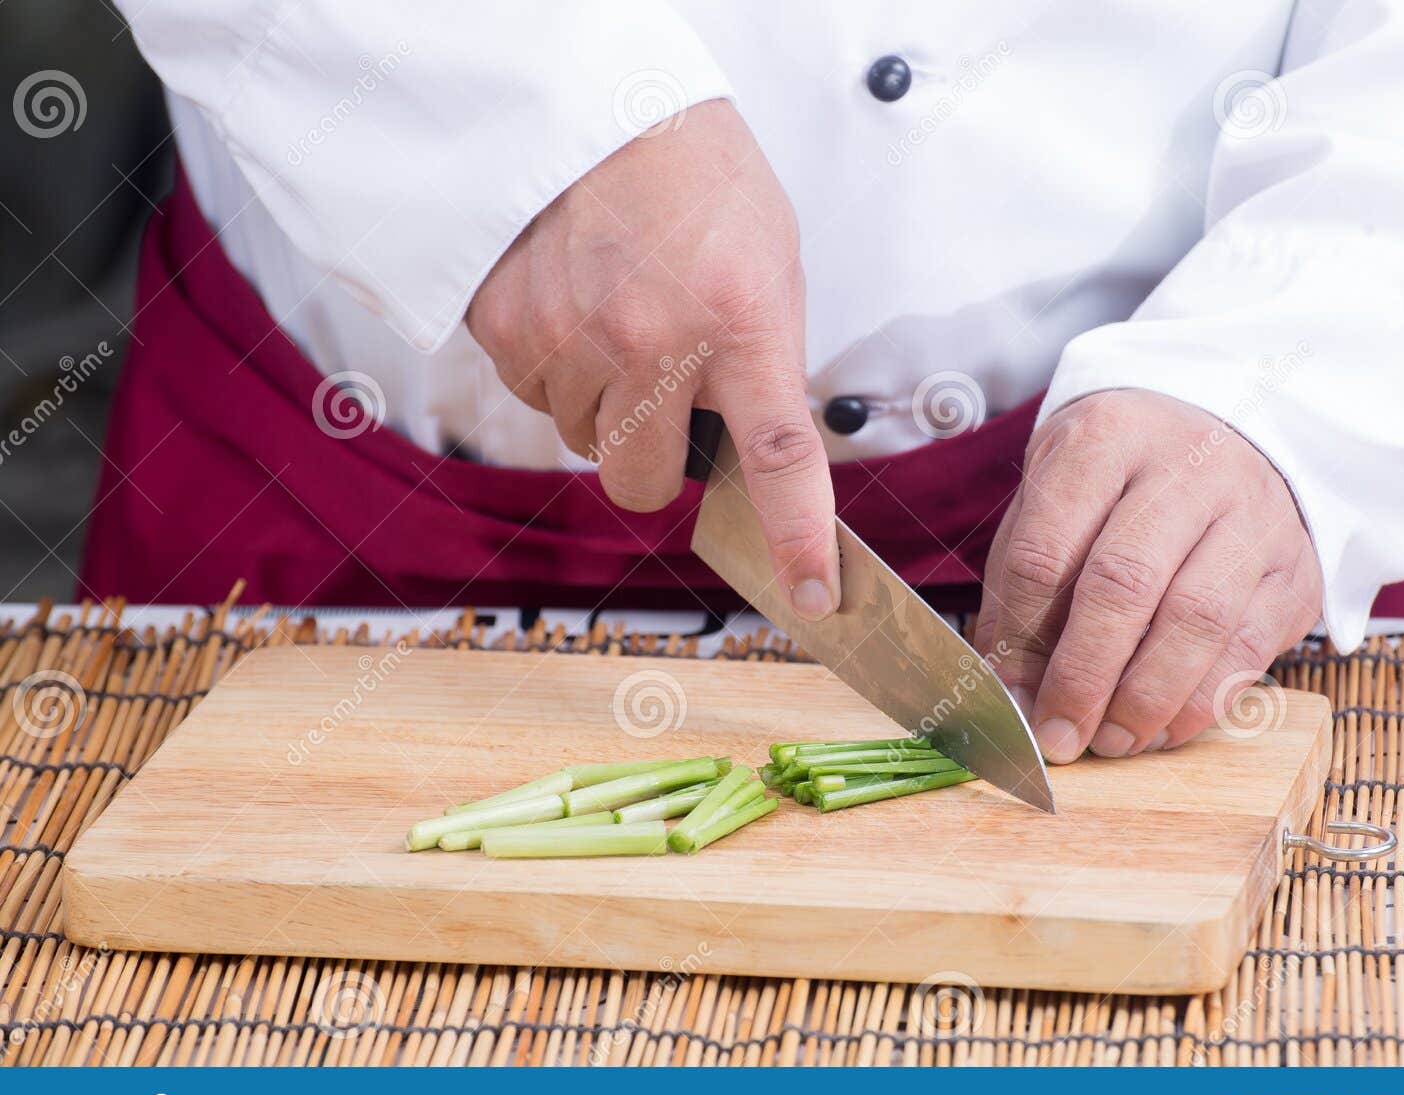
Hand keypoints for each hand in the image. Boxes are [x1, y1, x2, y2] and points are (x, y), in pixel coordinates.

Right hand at [467, 99, 838, 619]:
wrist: (599, 108)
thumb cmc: (698, 183)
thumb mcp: (769, 268)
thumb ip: (760, 364)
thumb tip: (746, 448)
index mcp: (739, 324)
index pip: (779, 456)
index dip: (797, 535)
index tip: (812, 592)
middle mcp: (654, 343)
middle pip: (642, 482)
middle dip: (653, 459)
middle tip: (661, 396)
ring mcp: (572, 340)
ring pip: (579, 440)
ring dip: (600, 405)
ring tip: (616, 319)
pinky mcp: (506, 330)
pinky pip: (531, 395)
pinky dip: (554, 369)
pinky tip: (572, 305)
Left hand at [974, 389, 1322, 761]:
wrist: (1230, 433)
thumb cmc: (1118, 484)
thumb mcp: (1055, 504)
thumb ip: (1025, 590)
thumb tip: (1015, 695)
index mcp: (1105, 439)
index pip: (1047, 549)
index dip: (1021, 636)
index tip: (1011, 698)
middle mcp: (1187, 467)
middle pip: (1125, 583)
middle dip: (1084, 676)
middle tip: (1060, 737)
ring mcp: (1252, 515)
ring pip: (1196, 620)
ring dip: (1145, 699)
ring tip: (1110, 742)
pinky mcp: (1295, 568)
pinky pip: (1248, 648)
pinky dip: (1200, 703)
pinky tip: (1161, 730)